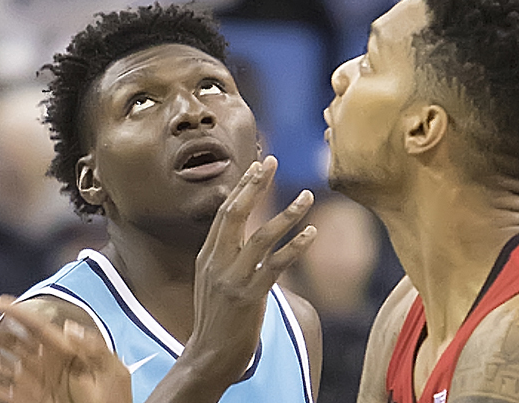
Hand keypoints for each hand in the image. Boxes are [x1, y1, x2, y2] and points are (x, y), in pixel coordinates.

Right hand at [0, 298, 130, 402]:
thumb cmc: (114, 398)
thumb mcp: (112, 370)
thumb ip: (94, 348)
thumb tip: (70, 328)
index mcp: (63, 350)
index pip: (38, 326)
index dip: (21, 313)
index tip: (1, 302)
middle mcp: (41, 362)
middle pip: (8, 341)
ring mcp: (29, 381)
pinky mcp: (21, 399)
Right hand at [184, 156, 317, 384]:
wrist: (207, 356)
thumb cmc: (216, 318)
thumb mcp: (213, 279)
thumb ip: (226, 255)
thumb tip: (245, 233)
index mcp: (207, 255)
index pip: (224, 211)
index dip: (243, 186)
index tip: (259, 164)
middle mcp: (216, 261)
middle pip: (235, 213)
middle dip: (255, 185)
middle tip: (272, 162)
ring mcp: (232, 279)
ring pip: (260, 236)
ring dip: (286, 214)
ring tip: (306, 197)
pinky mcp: (249, 296)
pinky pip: (275, 265)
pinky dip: (295, 246)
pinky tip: (311, 233)